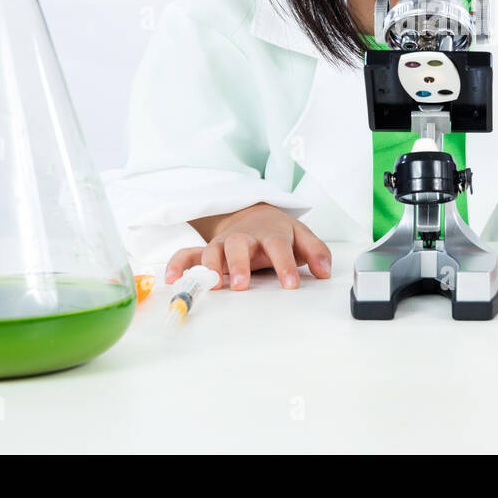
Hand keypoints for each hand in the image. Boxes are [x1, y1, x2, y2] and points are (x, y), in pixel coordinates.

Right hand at [166, 203, 331, 289]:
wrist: (253, 213)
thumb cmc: (278, 232)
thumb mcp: (301, 237)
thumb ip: (315, 252)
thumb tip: (325, 271)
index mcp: (271, 234)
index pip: (280, 247)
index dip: (285, 265)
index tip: (291, 285)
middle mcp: (245, 238)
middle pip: (240, 245)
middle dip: (240, 264)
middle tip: (243, 285)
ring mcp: (224, 244)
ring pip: (213, 250)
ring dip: (211, 266)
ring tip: (211, 285)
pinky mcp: (207, 251)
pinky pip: (188, 254)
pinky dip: (178, 264)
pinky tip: (172, 279)